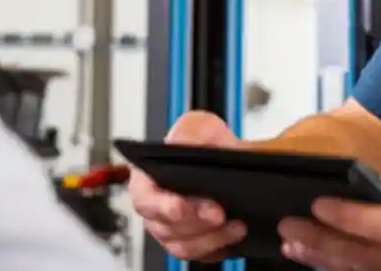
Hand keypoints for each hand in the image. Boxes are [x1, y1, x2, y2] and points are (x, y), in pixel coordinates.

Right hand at [127, 111, 247, 260]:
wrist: (236, 164)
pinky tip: (236, 232)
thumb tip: (178, 143)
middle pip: (164, 226)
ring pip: (183, 245)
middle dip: (193, 221)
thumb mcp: (201, 126)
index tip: (181, 207)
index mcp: (148, 177)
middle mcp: (157, 207)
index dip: (161, 205)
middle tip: (218, 212)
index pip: (144, 197)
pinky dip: (219, 246)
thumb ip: (189, 130)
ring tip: (236, 223)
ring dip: (211, 236)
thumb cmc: (211, 145)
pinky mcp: (194, 243)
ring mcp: (173, 229)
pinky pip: (201, 254)